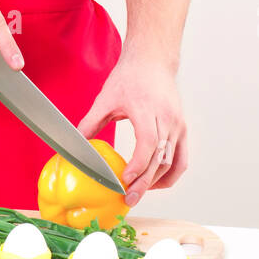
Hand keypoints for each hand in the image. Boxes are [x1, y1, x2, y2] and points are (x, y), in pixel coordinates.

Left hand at [76, 50, 186, 205]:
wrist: (152, 60)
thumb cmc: (130, 76)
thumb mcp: (106, 97)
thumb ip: (91, 122)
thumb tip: (75, 145)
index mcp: (147, 108)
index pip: (148, 141)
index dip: (139, 164)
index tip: (125, 179)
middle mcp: (167, 118)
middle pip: (160, 158)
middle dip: (144, 182)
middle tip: (128, 199)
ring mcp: (178, 124)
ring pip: (172, 162)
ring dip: (156, 182)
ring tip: (137, 193)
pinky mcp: (182, 129)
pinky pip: (181, 159)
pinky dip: (170, 175)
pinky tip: (154, 183)